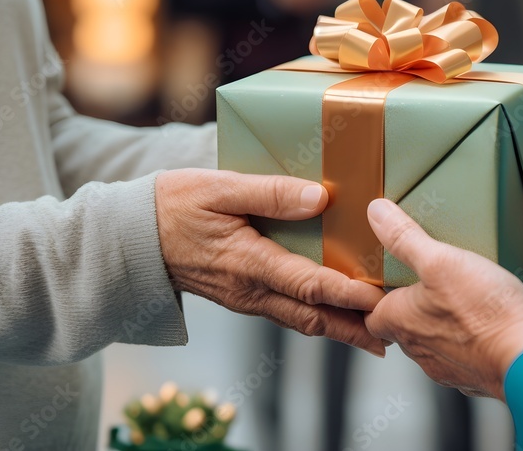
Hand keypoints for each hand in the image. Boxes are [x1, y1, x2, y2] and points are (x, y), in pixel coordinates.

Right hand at [155, 169, 386, 355]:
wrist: (130, 238)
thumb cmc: (174, 205)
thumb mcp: (219, 188)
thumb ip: (271, 193)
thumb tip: (320, 198)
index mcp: (249, 263)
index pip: (310, 285)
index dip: (348, 294)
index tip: (380, 300)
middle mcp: (251, 290)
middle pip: (312, 317)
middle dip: (353, 328)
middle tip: (391, 334)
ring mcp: (246, 299)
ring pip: (301, 321)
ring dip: (338, 329)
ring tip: (372, 335)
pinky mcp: (242, 298)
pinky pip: (286, 314)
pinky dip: (316, 319)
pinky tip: (332, 315)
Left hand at [364, 200, 522, 399]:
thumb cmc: (484, 312)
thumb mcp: (441, 260)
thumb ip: (406, 237)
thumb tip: (377, 214)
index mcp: (399, 321)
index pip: (370, 312)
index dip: (376, 295)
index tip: (387, 277)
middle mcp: (417, 349)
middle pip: (401, 326)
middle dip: (411, 305)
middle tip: (427, 279)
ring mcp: (446, 366)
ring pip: (432, 340)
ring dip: (440, 321)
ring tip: (459, 294)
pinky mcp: (473, 374)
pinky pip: (462, 354)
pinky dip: (468, 338)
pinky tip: (485, 319)